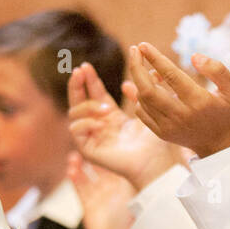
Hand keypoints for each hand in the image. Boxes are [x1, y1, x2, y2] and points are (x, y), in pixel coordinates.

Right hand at [67, 152, 134, 228]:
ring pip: (85, 178)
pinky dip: (74, 180)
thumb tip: (148, 160)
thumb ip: (139, 180)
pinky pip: (79, 191)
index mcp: (123, 187)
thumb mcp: (139, 197)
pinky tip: (70, 170)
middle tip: (83, 146)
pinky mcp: (88, 208)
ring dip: (78, 167)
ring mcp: (97, 198)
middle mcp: (109, 191)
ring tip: (74, 157)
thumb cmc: (136, 223)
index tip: (102, 145)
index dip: (106, 154)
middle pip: (96, 169)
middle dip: (89, 157)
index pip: (112, 166)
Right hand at [68, 62, 177, 191]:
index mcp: (112, 116)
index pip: (95, 94)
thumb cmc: (155, 142)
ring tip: (107, 109)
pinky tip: (101, 123)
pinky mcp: (88, 150)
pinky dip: (86, 123)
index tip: (86, 66)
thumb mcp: (146, 111)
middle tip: (79, 71)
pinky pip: (76, 131)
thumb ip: (138, 94)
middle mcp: (99, 125)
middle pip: (79, 100)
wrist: (155, 162)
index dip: (90, 80)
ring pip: (74, 113)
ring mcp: (93, 137)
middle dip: (77, 85)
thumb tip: (127, 82)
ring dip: (88, 106)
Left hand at [126, 43, 229, 158]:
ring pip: (143, 100)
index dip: (155, 58)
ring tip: (153, 72)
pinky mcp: (162, 133)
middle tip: (135, 50)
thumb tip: (193, 56)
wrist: (223, 146)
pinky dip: (141, 97)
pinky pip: (142, 112)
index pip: (170, 75)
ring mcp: (169, 126)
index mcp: (198, 101)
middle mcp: (181, 115)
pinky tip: (151, 88)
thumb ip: (217, 69)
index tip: (143, 45)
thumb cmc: (229, 112)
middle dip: (136, 67)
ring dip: (141, 80)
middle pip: (147, 90)